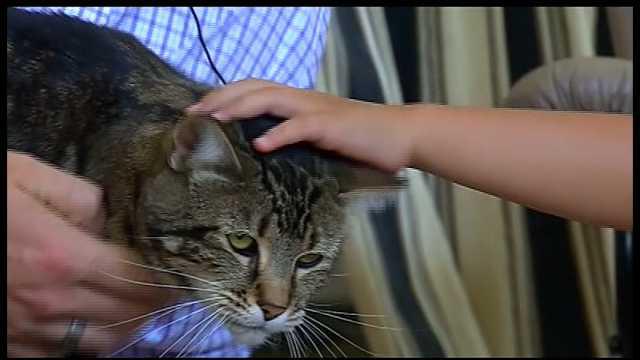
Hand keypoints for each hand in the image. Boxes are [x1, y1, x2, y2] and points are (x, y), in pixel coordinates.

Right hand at [7, 152, 178, 356]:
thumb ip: (82, 197)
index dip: (169, 279)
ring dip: (129, 327)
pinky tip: (90, 322)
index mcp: (61, 257)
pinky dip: (86, 344)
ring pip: (102, 344)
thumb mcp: (24, 175)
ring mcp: (26, 331)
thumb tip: (113, 220)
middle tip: (170, 287)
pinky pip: (61, 356)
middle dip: (158, 303)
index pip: (140, 280)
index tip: (182, 270)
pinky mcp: (7, 345)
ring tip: (139, 306)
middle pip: (129, 317)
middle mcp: (49, 303)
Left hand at [188, 79, 415, 172]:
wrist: (401, 136)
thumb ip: (295, 137)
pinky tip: (261, 144)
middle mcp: (304, 99)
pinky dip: (280, 133)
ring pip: (272, 99)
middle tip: (193, 115)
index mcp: (299, 102)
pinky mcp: (332, 126)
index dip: (225, 95)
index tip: (199, 112)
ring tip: (215, 119)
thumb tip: (264, 150)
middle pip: (255, 88)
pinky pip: (301, 126)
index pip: (255, 89)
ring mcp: (318, 110)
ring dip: (240, 108)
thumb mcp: (320, 137)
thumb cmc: (360, 140)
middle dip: (221, 98)